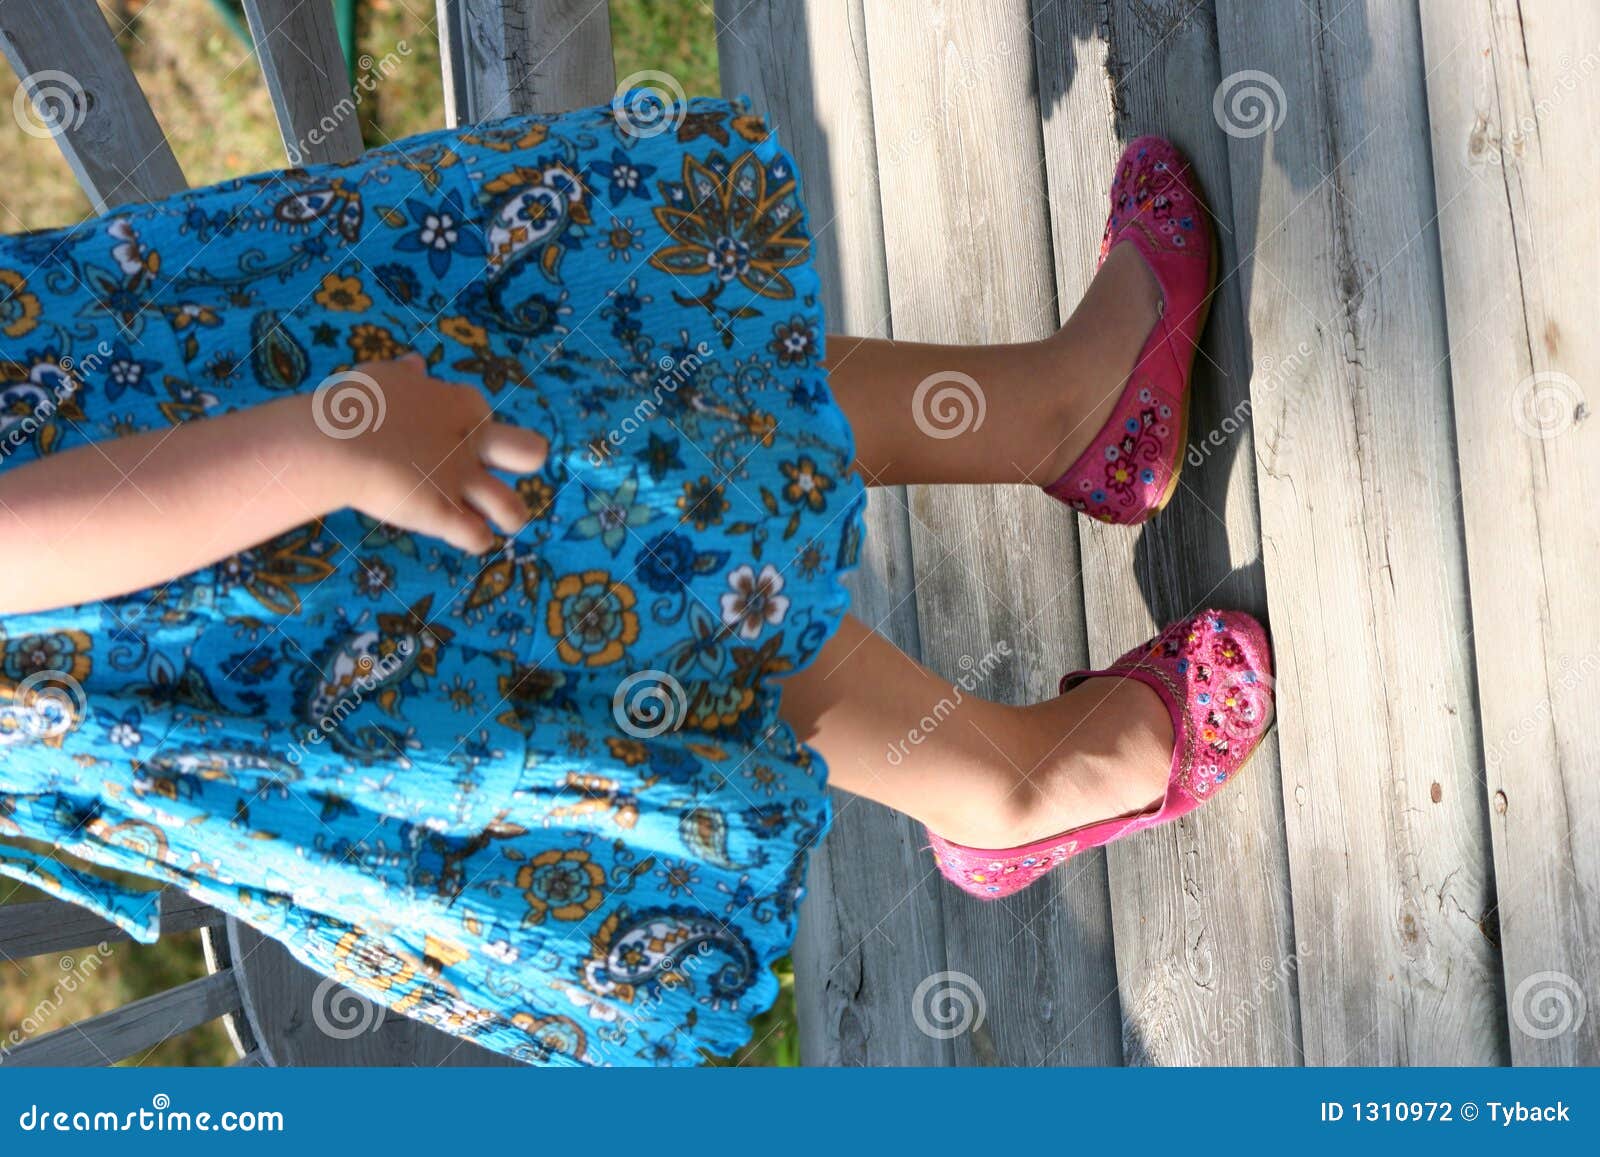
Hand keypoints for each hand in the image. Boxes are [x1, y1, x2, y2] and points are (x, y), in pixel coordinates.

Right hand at [328, 353, 549, 552]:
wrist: (336, 443)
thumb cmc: (353, 405)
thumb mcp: (382, 376)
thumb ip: (405, 375)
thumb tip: (416, 365)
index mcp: (461, 404)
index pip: (484, 414)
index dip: (471, 428)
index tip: (448, 437)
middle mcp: (472, 443)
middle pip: (531, 452)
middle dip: (526, 462)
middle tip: (501, 473)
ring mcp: (461, 481)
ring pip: (512, 508)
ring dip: (511, 516)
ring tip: (500, 521)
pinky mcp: (444, 514)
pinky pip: (478, 537)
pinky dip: (476, 540)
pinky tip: (467, 538)